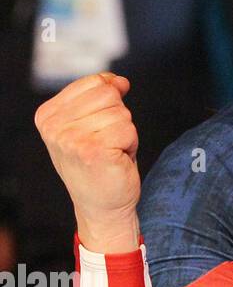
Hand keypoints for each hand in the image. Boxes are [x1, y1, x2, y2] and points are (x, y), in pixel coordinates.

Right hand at [33, 72, 140, 252]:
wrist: (101, 205)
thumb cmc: (99, 162)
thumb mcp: (90, 122)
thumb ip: (99, 96)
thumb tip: (119, 81)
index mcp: (48, 114)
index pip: (95, 82)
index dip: (110, 102)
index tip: (98, 128)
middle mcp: (53, 125)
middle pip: (109, 94)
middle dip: (119, 118)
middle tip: (107, 142)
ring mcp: (70, 138)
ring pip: (121, 113)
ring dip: (125, 133)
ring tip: (110, 152)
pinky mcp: (92, 150)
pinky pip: (128, 130)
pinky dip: (130, 145)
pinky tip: (115, 160)